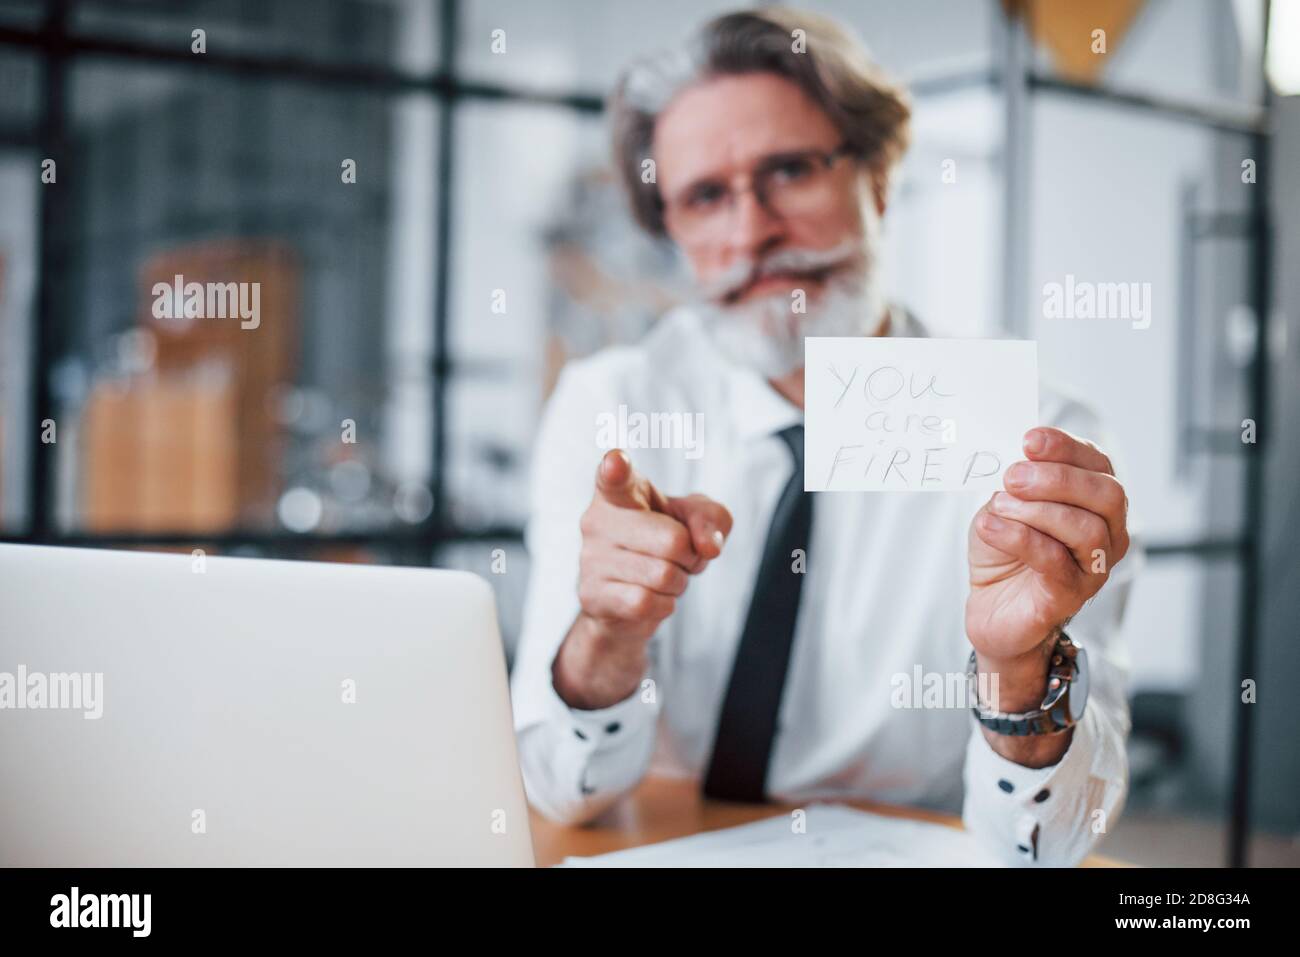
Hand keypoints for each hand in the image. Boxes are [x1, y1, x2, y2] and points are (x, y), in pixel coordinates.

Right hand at [552, 449, 732, 709]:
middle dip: (689, 556)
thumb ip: (712, 518)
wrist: (628, 599)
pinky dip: (662, 605)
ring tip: (660, 577)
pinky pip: (646, 603)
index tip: (616, 461)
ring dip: (677, 583)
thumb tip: (708, 546)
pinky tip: (649, 597)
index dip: (617, 469)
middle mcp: (597, 520)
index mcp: (622, 491)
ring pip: (663, 576)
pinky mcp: (592, 594)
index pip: (616, 477)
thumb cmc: (662, 544)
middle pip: (673, 541)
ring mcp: (590, 558)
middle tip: (676, 555)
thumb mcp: (697, 520)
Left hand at [966, 427, 1130, 690]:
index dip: (1067, 447)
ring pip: (1086, 529)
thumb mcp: (1005, 503)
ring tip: (1000, 504)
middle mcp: (1108, 534)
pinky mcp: (1070, 596)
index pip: (1098, 464)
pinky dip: (1020, 538)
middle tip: (1013, 476)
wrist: (991, 608)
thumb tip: (1014, 456)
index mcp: (1096, 501)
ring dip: (1038, 510)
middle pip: (1107, 495)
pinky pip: (1054, 561)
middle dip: (1058, 479)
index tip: (1029, 439)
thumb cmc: (1004, 550)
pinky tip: (989, 526)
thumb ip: (1016, 481)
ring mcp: (1094, 568)